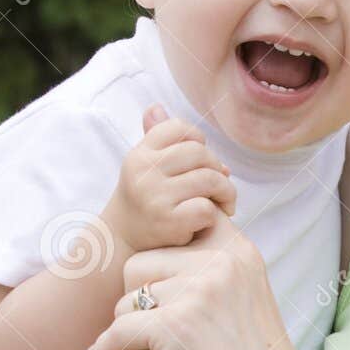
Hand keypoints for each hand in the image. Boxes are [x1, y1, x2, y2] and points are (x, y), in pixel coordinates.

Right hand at [104, 104, 236, 254]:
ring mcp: (154, 195)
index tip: (201, 162)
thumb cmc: (144, 202)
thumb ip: (155, 140)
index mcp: (140, 153)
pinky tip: (208, 221)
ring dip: (226, 193)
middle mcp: (144, 171)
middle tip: (220, 187)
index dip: (199, 141)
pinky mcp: (167, 221)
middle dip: (217, 169)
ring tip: (224, 204)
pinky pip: (206, 208)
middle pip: (200, 153)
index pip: (180, 128)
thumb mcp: (143, 167)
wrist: (124, 243)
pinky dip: (213, 215)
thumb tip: (157, 106)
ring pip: (209, 179)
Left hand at [113, 106, 236, 349]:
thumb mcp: (245, 303)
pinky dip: (107, 347)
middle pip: (141, 264)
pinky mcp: (177, 326)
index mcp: (240, 253)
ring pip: (128, 299)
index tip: (159, 291)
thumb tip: (143, 262)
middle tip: (151, 345)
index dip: (159, 258)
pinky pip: (119, 328)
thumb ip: (210, 275)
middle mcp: (222, 262)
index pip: (179, 225)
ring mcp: (200, 292)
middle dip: (138, 306)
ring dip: (130, 335)